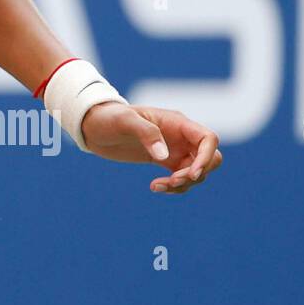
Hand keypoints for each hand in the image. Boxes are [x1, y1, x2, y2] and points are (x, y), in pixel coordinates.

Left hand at [80, 102, 221, 194]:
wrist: (93, 126)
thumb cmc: (108, 117)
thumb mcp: (124, 121)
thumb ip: (146, 133)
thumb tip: (164, 157)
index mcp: (176, 123)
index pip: (208, 139)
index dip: (206, 158)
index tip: (189, 174)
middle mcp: (180, 136)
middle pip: (210, 158)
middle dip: (197, 173)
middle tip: (173, 180)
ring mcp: (174, 149)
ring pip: (196, 172)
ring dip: (183, 184)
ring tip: (158, 186)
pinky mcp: (165, 161)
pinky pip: (181, 178)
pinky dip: (174, 187)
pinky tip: (155, 187)